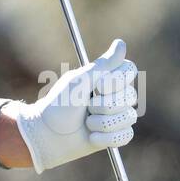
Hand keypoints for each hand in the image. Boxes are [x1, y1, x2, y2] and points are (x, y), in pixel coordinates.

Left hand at [7, 38, 138, 173]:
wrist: (48, 133)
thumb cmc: (61, 103)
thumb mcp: (80, 80)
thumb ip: (103, 64)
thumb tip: (121, 43)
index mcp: (107, 77)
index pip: (130, 70)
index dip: (117, 81)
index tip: (97, 86)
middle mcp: (116, 94)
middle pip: (131, 96)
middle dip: (105, 105)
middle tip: (86, 106)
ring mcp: (117, 115)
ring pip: (129, 117)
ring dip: (103, 122)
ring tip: (86, 122)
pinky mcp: (116, 135)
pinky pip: (125, 135)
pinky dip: (106, 137)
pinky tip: (91, 136)